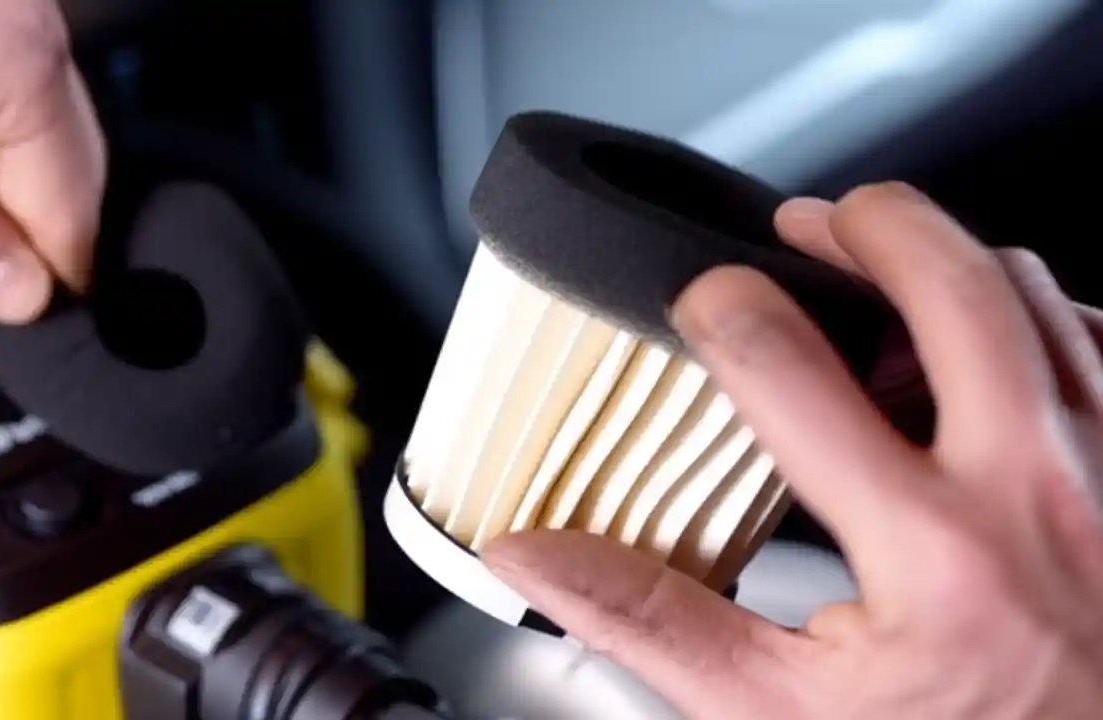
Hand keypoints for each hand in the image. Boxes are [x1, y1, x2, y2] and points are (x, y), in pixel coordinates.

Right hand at [481, 182, 1102, 718]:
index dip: (720, 307)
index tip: (705, 304)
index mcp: (929, 551)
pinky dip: (1035, 309)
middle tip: (813, 225)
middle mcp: (1039, 491)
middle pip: (945, 278)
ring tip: (889, 270)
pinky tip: (987, 341)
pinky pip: (1099, 331)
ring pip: (1031, 287)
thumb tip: (536, 557)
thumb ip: (652, 620)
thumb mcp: (783, 713)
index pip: (787, 366)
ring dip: (948, 257)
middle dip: (862, 224)